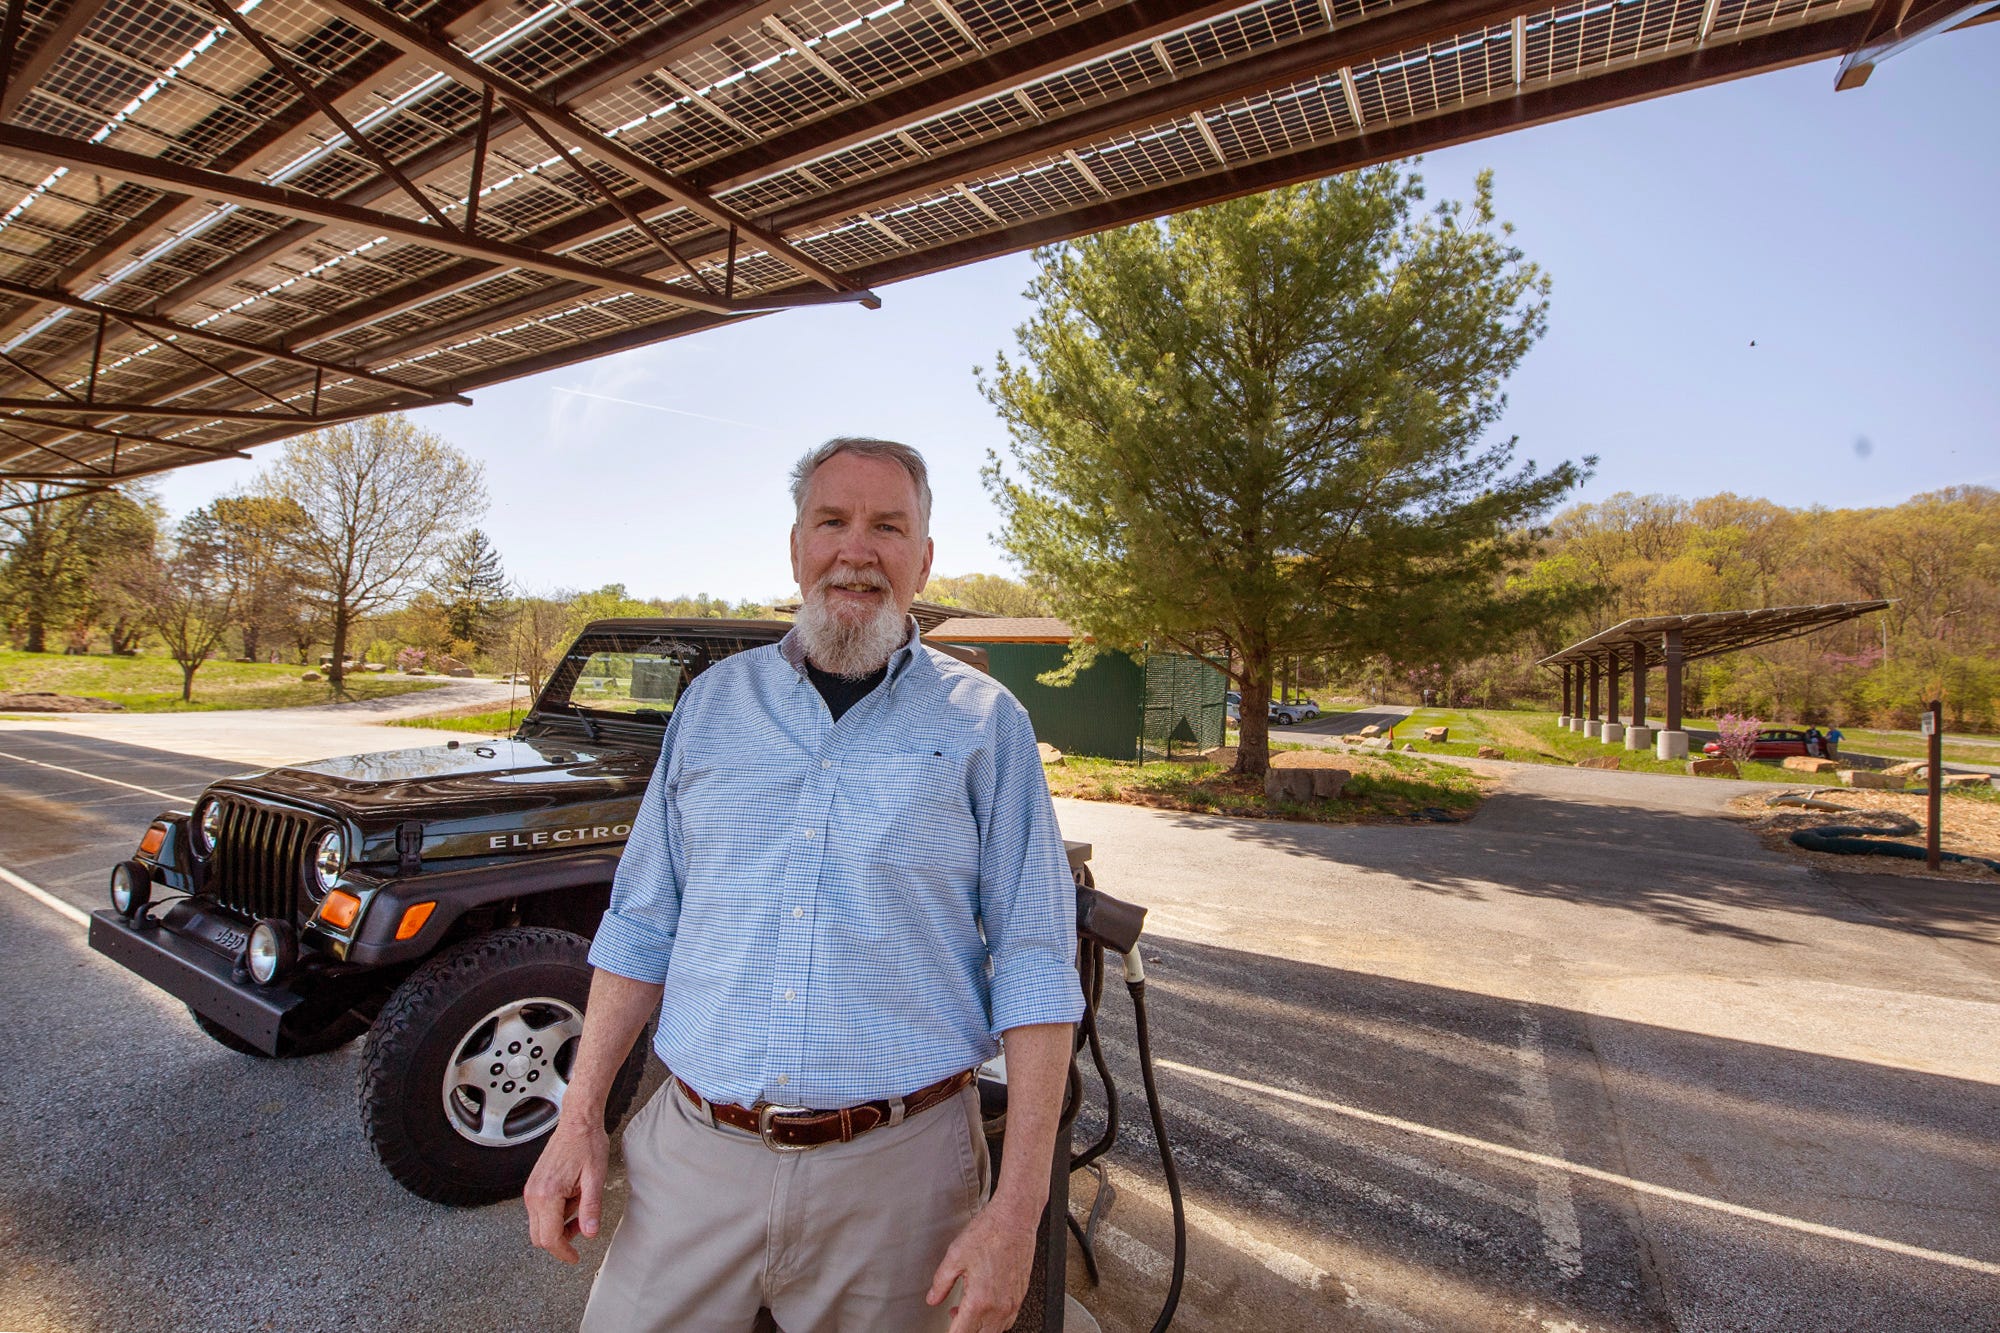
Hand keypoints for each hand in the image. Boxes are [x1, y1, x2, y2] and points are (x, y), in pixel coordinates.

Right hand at [524, 1115, 608, 1263]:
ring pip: (539, 1225)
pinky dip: (555, 1214)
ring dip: (560, 1224)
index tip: (575, 1257)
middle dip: (561, 1240)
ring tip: (580, 1201)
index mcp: (548, 1195)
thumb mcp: (595, 1178)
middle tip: (582, 1227)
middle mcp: (533, 1194)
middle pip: (539, 1237)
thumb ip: (591, 1208)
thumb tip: (589, 1233)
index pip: (550, 1238)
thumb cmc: (587, 1146)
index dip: (563, 1252)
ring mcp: (531, 1190)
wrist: (576, 1123)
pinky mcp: (533, 1186)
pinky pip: (540, 1212)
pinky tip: (572, 1197)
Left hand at [926, 1195, 1038, 1331]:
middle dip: (964, 1330)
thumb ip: (941, 1283)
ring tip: (965, 1311)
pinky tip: (985, 1305)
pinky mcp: (1020, 1295)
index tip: (946, 1324)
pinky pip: (1008, 1319)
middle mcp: (999, 1306)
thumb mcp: (955, 1256)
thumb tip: (933, 1298)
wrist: (1014, 1218)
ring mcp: (1012, 1302)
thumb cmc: (989, 1232)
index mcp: (980, 1300)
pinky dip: (994, 1320)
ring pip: (996, 1331)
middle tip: (953, 1317)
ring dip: (979, 1327)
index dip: (950, 1332)